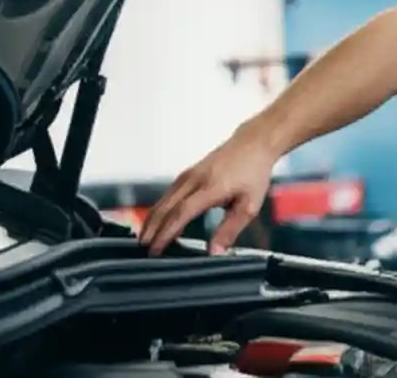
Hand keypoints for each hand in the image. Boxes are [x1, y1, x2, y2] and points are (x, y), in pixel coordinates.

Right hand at [138, 121, 281, 255]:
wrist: (253, 143)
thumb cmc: (254, 172)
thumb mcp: (249, 205)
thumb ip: (230, 230)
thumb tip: (214, 253)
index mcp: (211, 188)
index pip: (181, 213)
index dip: (166, 233)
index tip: (156, 250)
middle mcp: (194, 179)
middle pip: (165, 208)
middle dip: (151, 230)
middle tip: (143, 251)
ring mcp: (188, 175)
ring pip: (162, 200)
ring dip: (151, 221)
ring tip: (145, 241)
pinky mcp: (187, 174)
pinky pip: (167, 194)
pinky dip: (159, 210)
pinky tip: (157, 222)